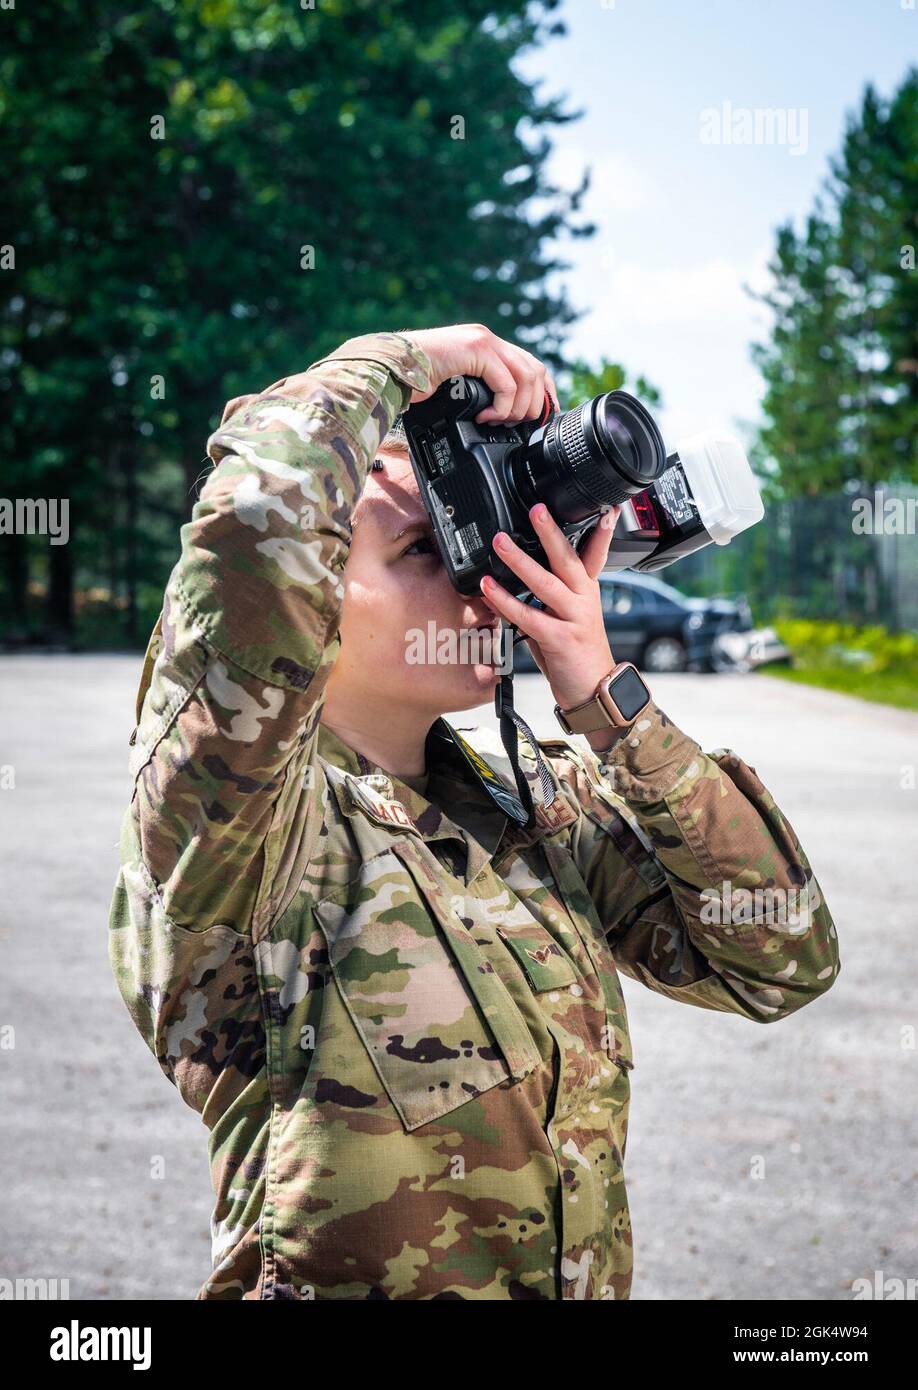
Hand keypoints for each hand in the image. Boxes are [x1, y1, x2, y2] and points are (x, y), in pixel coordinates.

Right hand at [399, 323, 557, 424]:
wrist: (390, 370)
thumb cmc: (414, 383)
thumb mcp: (456, 387)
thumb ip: (479, 391)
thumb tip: (500, 414)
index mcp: (486, 346)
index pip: (531, 364)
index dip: (545, 391)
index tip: (543, 416)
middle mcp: (488, 340)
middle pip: (535, 370)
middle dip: (534, 404)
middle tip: (515, 424)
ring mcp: (483, 342)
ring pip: (526, 376)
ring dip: (518, 407)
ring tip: (499, 421)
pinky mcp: (476, 350)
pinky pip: (507, 382)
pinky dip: (502, 406)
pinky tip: (484, 416)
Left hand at [477, 503, 622, 714]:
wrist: (593, 691)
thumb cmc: (575, 655)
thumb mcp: (566, 618)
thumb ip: (547, 597)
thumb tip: (513, 576)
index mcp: (587, 592)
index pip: (596, 555)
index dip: (600, 531)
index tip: (603, 507)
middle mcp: (583, 600)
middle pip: (568, 559)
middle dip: (551, 533)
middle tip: (536, 509)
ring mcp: (574, 619)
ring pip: (545, 583)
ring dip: (519, 561)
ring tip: (500, 542)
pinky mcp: (560, 639)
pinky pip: (529, 616)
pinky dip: (506, 601)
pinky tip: (489, 589)